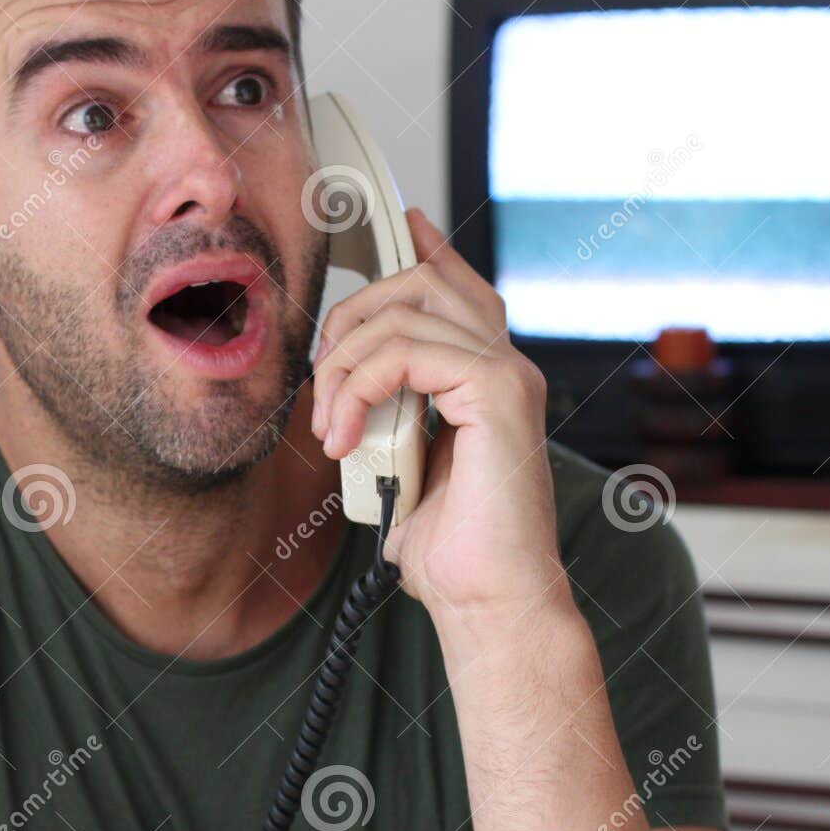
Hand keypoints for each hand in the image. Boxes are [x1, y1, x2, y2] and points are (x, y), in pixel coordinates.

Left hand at [310, 207, 565, 629]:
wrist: (487, 602)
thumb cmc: (449, 548)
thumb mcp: (399, 461)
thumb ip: (387, 413)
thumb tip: (342, 393)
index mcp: (488, 379)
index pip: (456, 288)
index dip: (423, 251)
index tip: (394, 228)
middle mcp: (505, 367)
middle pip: (421, 283)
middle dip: (350, 319)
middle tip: (321, 388)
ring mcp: (508, 374)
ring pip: (404, 312)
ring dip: (343, 367)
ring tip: (329, 428)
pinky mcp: (499, 392)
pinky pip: (407, 351)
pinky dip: (359, 387)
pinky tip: (345, 436)